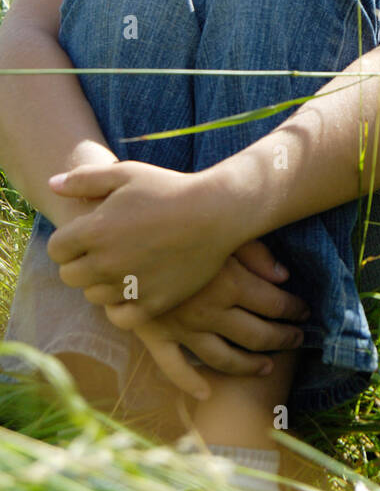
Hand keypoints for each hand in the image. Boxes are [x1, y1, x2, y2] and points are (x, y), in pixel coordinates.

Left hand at [45, 161, 243, 318]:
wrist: (216, 213)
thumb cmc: (170, 188)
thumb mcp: (125, 173)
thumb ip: (84, 178)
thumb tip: (51, 185)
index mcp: (94, 230)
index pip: (56, 250)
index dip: (69, 242)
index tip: (88, 235)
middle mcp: (106, 262)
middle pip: (70, 277)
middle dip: (81, 264)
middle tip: (104, 252)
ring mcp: (129, 285)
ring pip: (94, 296)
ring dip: (103, 284)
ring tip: (124, 267)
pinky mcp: (153, 303)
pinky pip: (120, 317)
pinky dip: (121, 307)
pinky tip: (133, 290)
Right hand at [115, 240, 310, 399]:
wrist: (120, 229)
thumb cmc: (174, 220)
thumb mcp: (221, 229)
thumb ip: (255, 253)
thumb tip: (284, 278)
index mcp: (230, 283)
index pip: (275, 304)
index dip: (294, 310)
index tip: (305, 312)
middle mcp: (209, 311)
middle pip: (257, 335)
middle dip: (282, 339)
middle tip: (297, 339)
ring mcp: (181, 327)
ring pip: (224, 358)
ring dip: (249, 365)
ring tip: (266, 366)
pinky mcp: (154, 334)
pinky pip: (174, 367)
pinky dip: (190, 383)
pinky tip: (206, 391)